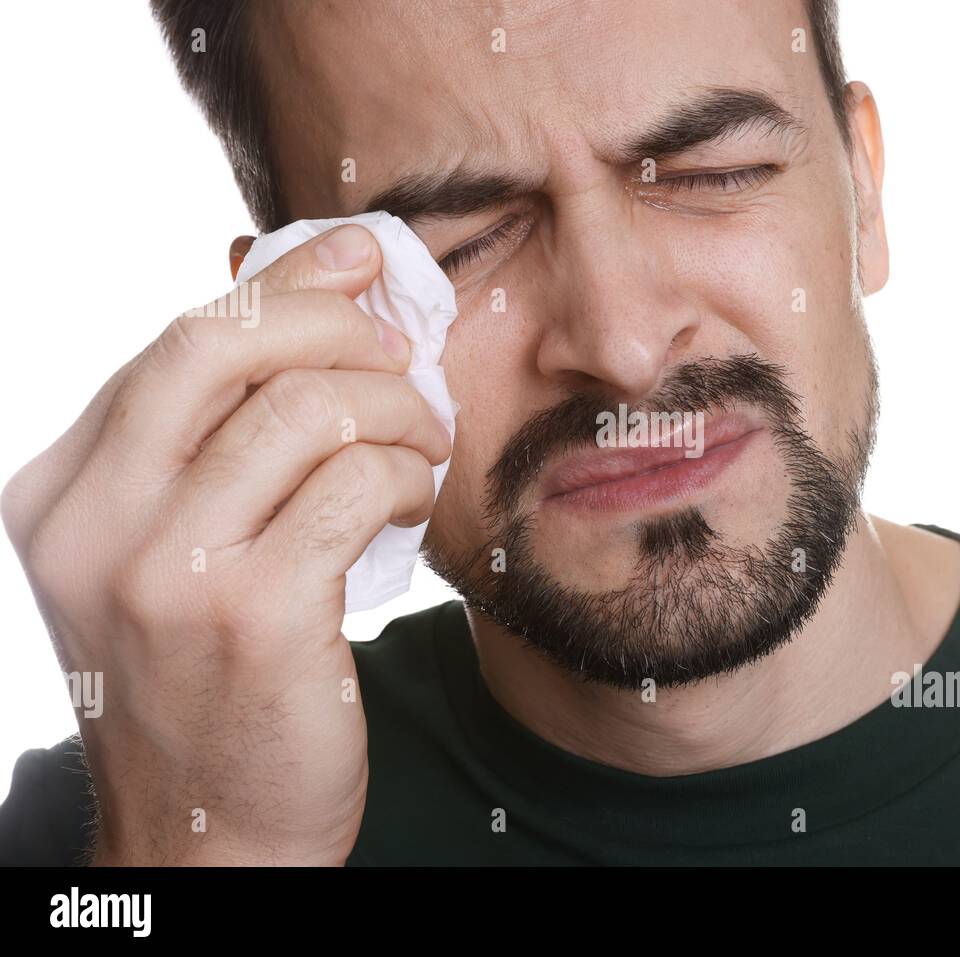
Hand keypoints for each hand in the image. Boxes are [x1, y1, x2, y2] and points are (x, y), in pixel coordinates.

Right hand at [1, 224, 450, 864]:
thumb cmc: (209, 685)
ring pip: (305, 410)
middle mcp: (91, 524)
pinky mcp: (251, 614)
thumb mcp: (169, 559)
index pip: (173, 344)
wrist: (210, 836)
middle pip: (221, 345)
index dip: (279, 287)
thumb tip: (305, 313)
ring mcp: (164, 571)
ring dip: (392, 407)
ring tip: (422, 436)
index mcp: (59, 494)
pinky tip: (411, 492)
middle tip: (401, 342)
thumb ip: (210, 451)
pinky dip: (403, 470)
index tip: (356, 258)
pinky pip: (353, 484)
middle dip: (334, 319)